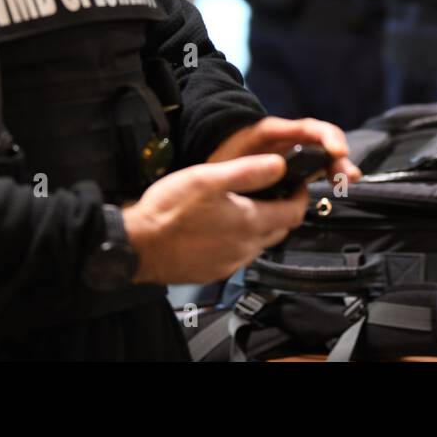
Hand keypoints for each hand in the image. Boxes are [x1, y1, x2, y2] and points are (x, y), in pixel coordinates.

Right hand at [123, 154, 306, 285]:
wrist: (136, 246)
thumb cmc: (168, 211)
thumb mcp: (209, 178)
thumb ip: (248, 172)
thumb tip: (279, 165)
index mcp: (249, 223)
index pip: (293, 214)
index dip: (300, 197)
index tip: (297, 184)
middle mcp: (245, 248)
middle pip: (280, 230)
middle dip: (282, 210)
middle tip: (273, 193)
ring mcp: (229, 263)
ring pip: (259, 244)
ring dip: (260, 226)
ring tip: (244, 207)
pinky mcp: (213, 271)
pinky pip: (238, 255)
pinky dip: (239, 240)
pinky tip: (221, 228)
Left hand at [206, 115, 361, 187]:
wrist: (208, 172)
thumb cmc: (217, 161)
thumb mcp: (226, 162)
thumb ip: (245, 166)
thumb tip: (276, 170)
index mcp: (271, 133)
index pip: (305, 128)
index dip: (325, 137)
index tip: (338, 151)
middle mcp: (287, 141)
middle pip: (321, 142)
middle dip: (338, 156)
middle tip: (349, 176)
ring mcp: (293, 156)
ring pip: (323, 157)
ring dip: (338, 167)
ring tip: (348, 181)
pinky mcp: (294, 173)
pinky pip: (316, 171)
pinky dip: (329, 178)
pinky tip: (336, 188)